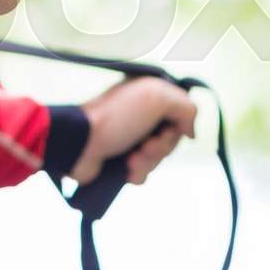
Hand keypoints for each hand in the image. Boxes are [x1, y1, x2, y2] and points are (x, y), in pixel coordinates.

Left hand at [70, 76, 196, 186]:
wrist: (79, 144)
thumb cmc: (115, 117)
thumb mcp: (157, 97)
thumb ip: (186, 107)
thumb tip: (189, 131)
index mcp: (148, 96)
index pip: (180, 115)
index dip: (178, 127)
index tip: (168, 130)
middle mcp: (140, 115)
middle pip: (171, 138)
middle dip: (161, 147)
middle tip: (144, 145)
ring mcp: (129, 137)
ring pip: (158, 158)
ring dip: (148, 161)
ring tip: (131, 158)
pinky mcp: (120, 159)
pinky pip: (143, 171)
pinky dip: (137, 172)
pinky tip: (126, 169)